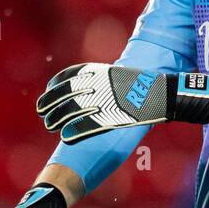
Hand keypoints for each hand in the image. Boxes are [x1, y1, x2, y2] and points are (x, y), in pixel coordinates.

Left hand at [36, 64, 208, 142]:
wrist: (166, 92)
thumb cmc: (147, 86)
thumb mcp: (123, 76)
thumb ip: (107, 81)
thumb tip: (96, 86)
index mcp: (102, 72)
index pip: (70, 76)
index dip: (56, 85)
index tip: (48, 91)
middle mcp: (100, 84)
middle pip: (67, 93)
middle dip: (51, 102)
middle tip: (42, 111)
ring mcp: (107, 100)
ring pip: (73, 109)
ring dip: (57, 117)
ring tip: (49, 124)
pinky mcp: (114, 116)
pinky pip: (89, 124)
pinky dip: (75, 129)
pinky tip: (65, 135)